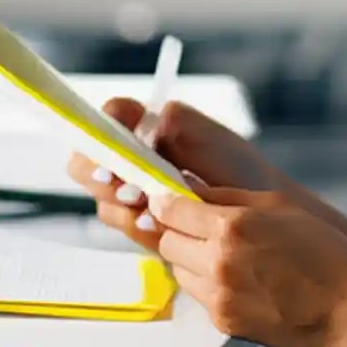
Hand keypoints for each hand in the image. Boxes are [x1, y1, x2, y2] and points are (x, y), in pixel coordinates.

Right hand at [66, 98, 281, 250]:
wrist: (260, 215)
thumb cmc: (237, 169)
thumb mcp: (209, 137)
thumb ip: (176, 122)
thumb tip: (145, 121)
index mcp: (144, 130)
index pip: (105, 120)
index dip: (98, 128)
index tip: (111, 142)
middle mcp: (131, 162)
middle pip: (86, 164)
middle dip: (99, 174)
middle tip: (124, 184)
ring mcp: (132, 196)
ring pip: (103, 200)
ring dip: (120, 203)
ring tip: (146, 204)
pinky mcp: (141, 226)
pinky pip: (124, 227)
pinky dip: (136, 226)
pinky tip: (156, 225)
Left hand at [150, 186, 346, 345]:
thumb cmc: (324, 255)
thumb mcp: (280, 206)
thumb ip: (228, 195)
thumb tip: (189, 185)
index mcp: (232, 227)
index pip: (171, 209)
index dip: (168, 201)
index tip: (170, 199)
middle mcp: (218, 263)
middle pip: (167, 241)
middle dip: (179, 230)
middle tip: (202, 226)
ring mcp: (218, 295)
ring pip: (178, 270)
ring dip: (191, 258)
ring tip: (225, 254)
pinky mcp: (223, 320)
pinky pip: (198, 294)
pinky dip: (207, 283)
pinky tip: (237, 277)